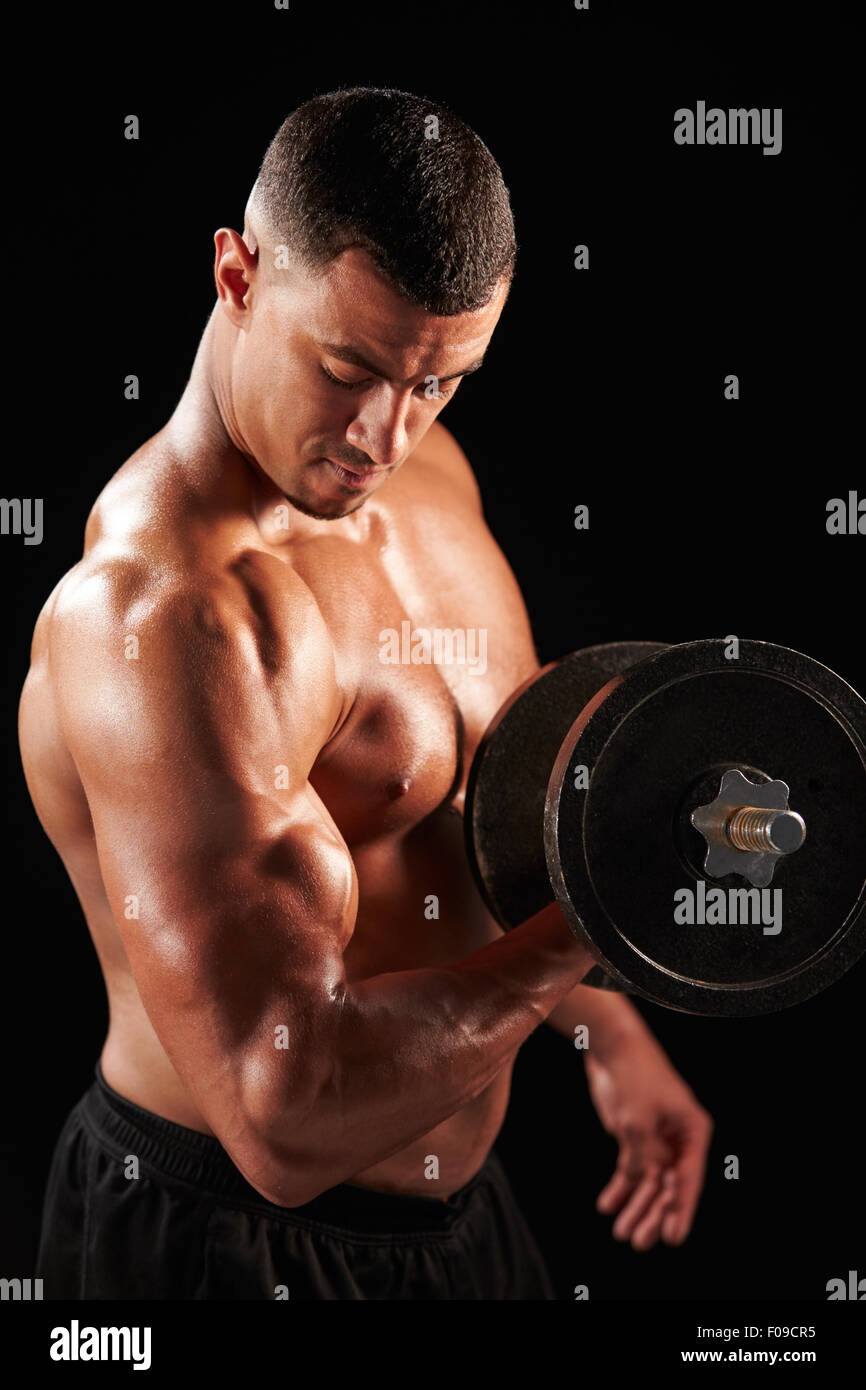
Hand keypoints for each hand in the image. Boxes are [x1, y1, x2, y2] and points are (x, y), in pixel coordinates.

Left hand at [584, 1030, 712, 1250]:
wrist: (613, 1045)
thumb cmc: (635, 1076)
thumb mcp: (636, 1122)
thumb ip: (639, 1156)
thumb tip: (637, 1180)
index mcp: (693, 1131)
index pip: (689, 1179)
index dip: (680, 1211)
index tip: (672, 1238)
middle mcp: (678, 1138)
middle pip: (668, 1186)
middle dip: (653, 1215)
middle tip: (638, 1241)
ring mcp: (657, 1138)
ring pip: (648, 1181)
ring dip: (635, 1206)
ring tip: (620, 1232)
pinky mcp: (635, 1135)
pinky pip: (630, 1168)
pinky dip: (619, 1187)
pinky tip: (607, 1204)